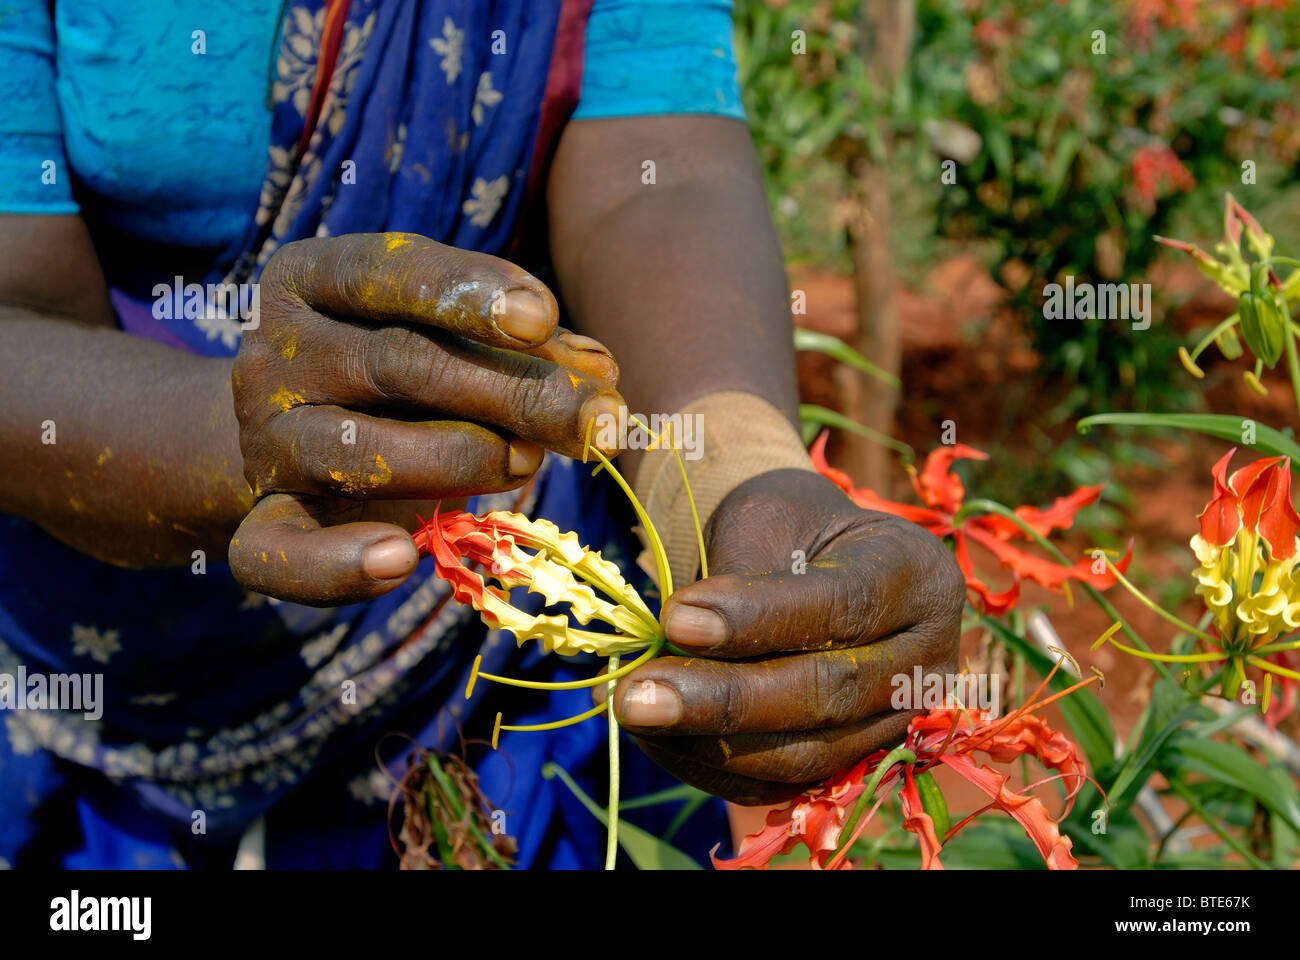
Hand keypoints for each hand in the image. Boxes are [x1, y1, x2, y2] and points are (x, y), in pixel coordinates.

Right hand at [229, 233, 621, 604]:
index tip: (542, 316)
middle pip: (398, 364)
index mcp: (312, 279)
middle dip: (513, 392)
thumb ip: (524, 350)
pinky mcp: (264, 519)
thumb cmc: (405, 377)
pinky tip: (400, 560)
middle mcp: (274, 353)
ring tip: (528, 463)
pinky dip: (339, 564)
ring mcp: (263, 440)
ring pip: (356, 451)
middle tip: (601, 418)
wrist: (305, 440)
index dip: (466, 291)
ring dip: (461, 459)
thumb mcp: (456, 341)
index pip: (387, 271)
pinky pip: (280, 555)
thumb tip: (600, 372)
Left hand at [602, 469, 963, 804]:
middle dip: (724, 699)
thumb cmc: (784, 527)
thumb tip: (679, 641)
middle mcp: (926, 660)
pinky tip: (654, 736)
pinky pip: (779, 784)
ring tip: (635, 710)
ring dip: (710, 741)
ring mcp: (894, 723)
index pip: (842, 607)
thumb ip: (741, 578)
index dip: (757, 620)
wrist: (804, 559)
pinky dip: (710, 765)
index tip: (673, 617)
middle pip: (828, 695)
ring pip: (806, 754)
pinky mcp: (850, 764)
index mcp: (918, 575)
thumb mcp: (767, 520)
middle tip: (636, 694)